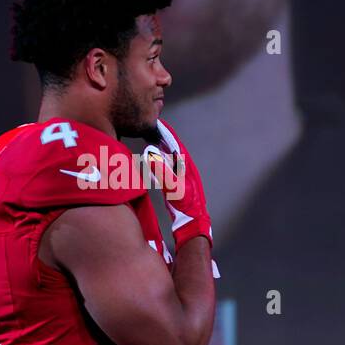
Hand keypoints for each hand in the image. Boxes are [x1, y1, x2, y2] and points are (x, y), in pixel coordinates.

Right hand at [149, 121, 211, 249]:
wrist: (193, 221)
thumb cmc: (186, 205)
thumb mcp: (173, 186)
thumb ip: (162, 170)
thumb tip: (151, 152)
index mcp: (186, 167)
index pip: (176, 145)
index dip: (167, 133)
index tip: (158, 122)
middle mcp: (186, 169)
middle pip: (173, 149)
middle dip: (163, 138)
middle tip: (152, 127)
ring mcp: (183, 176)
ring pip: (171, 158)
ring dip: (162, 149)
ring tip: (153, 139)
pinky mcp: (179, 183)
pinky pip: (169, 167)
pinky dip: (162, 161)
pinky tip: (156, 160)